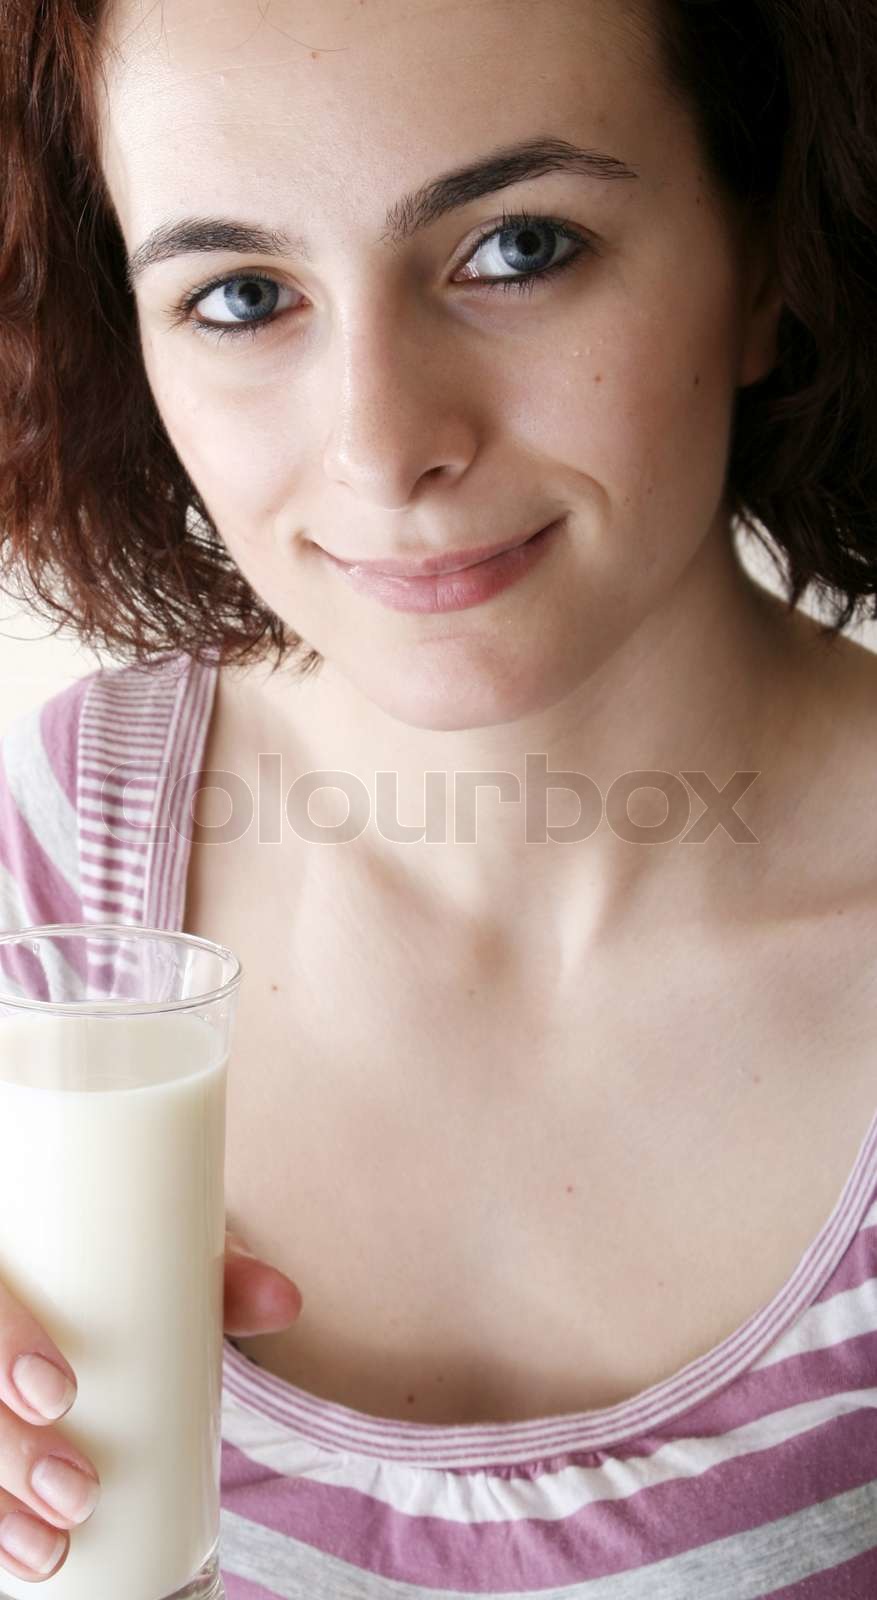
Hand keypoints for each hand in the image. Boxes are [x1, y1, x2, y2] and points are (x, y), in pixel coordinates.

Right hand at [0, 1228, 301, 1581]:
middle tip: (78, 1492)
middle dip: (14, 1454)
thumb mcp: (165, 1264)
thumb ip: (221, 1279)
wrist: (103, 1273)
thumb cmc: (128, 1268)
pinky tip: (25, 1564)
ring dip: (1, 1508)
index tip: (60, 1394)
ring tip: (53, 1547)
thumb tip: (283, 1302)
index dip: (6, 1346)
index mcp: (14, 1258)